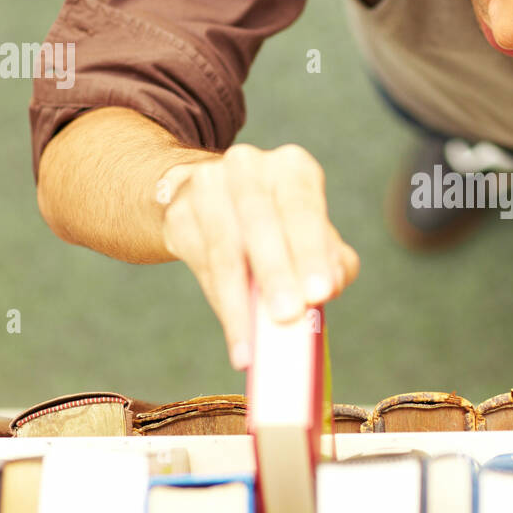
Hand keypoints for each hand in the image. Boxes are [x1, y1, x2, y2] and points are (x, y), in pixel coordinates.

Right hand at [158, 143, 358, 369]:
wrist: (207, 198)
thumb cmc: (277, 224)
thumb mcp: (310, 235)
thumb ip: (333, 261)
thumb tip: (332, 286)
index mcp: (292, 168)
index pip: (303, 207)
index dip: (311, 251)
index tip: (321, 293)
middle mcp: (248, 167)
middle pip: (259, 222)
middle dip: (276, 273)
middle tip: (289, 316)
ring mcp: (207, 186)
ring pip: (225, 250)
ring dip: (242, 302)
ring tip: (255, 345)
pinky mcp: (179, 213)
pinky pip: (202, 266)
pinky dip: (224, 307)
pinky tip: (239, 341)